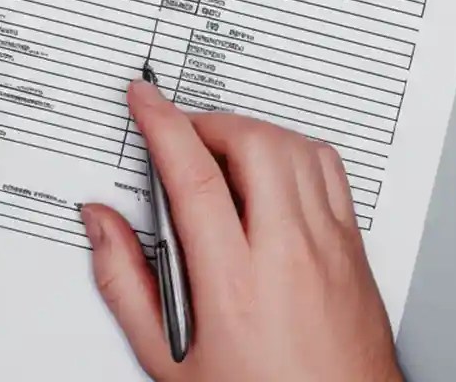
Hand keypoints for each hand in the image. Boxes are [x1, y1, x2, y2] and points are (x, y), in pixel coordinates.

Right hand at [81, 80, 402, 381]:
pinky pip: (329, 170)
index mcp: (236, 283)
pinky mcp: (353, 248)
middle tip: (179, 133)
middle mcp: (289, 254)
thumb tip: (102, 225)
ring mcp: (329, 246)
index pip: (195, 177)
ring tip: (219, 150)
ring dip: (251, 132)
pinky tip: (269, 168)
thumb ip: (124, 283)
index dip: (163, 125)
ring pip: (296, 148)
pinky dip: (293, 151)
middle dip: (207, 122)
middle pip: (253, 144)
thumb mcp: (168, 358)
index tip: (143, 99)